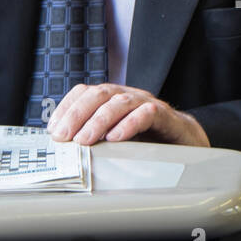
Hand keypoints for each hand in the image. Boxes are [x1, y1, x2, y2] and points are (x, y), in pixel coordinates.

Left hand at [46, 83, 209, 146]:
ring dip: (99, 121)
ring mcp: (147, 103)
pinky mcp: (166, 116)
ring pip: (120, 102)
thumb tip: (64, 149)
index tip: (53, 130)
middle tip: (64, 137)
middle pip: (99, 94)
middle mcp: (128, 95)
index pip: (84, 92)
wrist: (187, 142)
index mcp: (112, 98)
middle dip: (77, 114)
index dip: (66, 108)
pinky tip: (117, 138)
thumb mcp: (115, 138)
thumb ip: (94, 138)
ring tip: (85, 140)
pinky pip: (147, 113)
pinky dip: (129, 124)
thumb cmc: (148, 140)